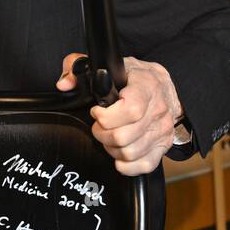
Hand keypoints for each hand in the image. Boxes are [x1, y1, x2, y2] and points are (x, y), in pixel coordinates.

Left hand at [56, 53, 182, 174]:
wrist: (163, 87)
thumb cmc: (134, 77)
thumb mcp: (108, 64)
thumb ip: (78, 67)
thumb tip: (64, 85)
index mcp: (146, 86)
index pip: (130, 110)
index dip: (106, 117)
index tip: (97, 111)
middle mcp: (158, 110)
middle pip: (123, 137)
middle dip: (102, 134)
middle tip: (99, 125)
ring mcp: (162, 130)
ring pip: (130, 153)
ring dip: (111, 148)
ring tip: (109, 136)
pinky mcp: (164, 146)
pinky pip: (143, 165)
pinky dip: (126, 164)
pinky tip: (119, 151)